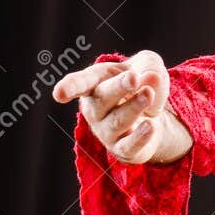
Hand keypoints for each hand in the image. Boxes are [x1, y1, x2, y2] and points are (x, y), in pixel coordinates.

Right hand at [53, 49, 193, 165]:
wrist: (154, 115)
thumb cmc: (142, 83)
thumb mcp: (148, 65)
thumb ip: (149, 66)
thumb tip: (151, 78)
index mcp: (96, 83)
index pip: (81, 83)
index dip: (70, 88)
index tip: (60, 94)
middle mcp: (96, 109)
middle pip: (102, 99)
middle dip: (118, 87)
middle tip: (133, 78)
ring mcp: (106, 131)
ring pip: (118, 121)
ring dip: (134, 107)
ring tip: (149, 94)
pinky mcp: (123, 149)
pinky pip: (129, 145)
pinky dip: (140, 136)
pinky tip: (150, 126)